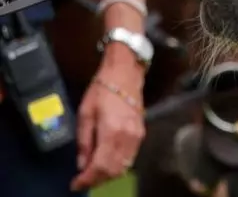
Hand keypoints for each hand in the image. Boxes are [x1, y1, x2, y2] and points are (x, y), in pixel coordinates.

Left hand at [70, 57, 145, 190]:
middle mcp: (127, 137)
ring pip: (124, 166)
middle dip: (97, 180)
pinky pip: (130, 158)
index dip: (87, 179)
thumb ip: (84, 141)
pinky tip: (107, 163)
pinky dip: (118, 166)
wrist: (125, 74)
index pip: (100, 165)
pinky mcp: (141, 133)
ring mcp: (137, 136)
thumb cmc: (101, 90)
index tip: (75, 184)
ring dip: (107, 175)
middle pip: (114, 170)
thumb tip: (82, 164)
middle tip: (83, 180)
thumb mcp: (85, 113)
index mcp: (112, 131)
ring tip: (93, 174)